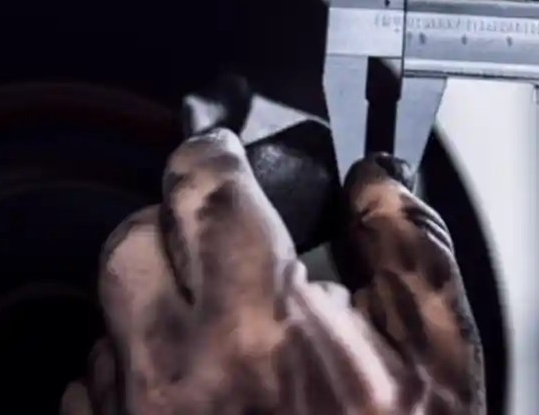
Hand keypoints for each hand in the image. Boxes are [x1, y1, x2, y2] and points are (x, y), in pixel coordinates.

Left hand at [61, 129, 482, 413]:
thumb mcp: (442, 367)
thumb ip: (413, 251)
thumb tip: (378, 181)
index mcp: (263, 333)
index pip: (202, 188)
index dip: (216, 150)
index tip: (228, 148)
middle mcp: (176, 376)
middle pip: (132, 239)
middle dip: (181, 226)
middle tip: (239, 250)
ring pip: (112, 315)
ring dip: (165, 307)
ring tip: (240, 347)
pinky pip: (96, 387)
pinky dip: (143, 371)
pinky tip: (212, 398)